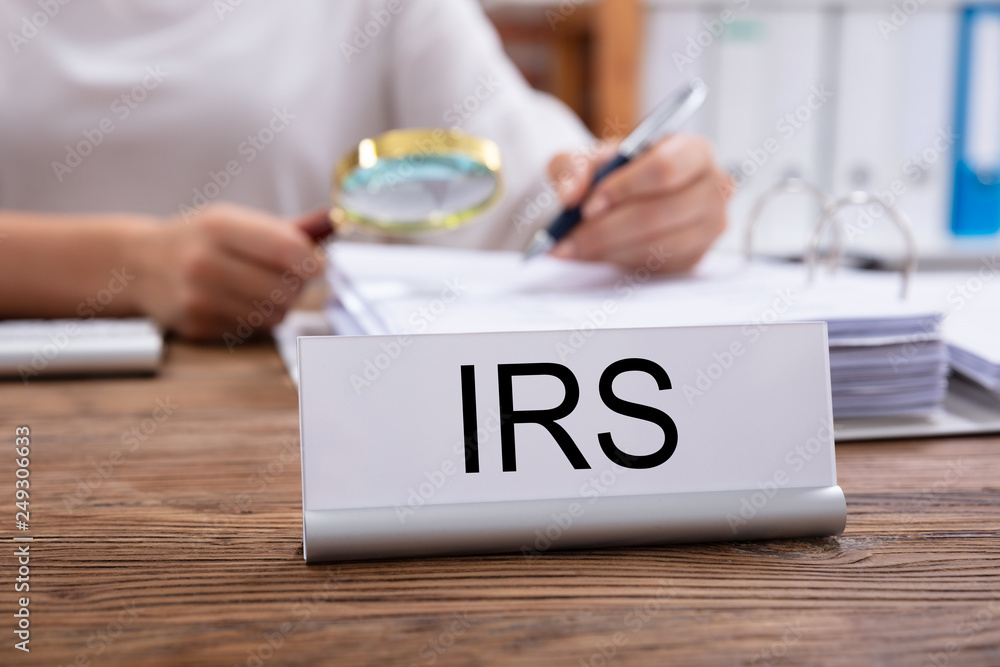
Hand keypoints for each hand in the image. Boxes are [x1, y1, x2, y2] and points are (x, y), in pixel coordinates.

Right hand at [127, 202, 325, 339]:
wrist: (138, 264)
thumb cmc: (198, 240)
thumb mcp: (234, 220)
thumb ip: (286, 227)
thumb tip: (335, 222)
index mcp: (218, 226)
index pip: (287, 249)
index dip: (313, 261)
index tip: (318, 263)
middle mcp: (204, 261)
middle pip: (284, 287)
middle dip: (299, 286)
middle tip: (294, 279)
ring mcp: (196, 297)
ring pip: (272, 314)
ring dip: (281, 306)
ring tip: (268, 290)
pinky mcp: (195, 326)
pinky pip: (251, 331)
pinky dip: (258, 320)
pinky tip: (243, 304)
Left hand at [546, 134, 730, 272]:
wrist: (624, 197)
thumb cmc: (615, 171)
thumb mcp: (588, 158)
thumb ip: (573, 167)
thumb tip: (570, 195)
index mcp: (692, 150)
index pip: (665, 169)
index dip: (624, 189)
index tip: (588, 206)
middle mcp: (713, 187)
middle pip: (660, 213)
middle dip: (608, 229)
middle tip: (569, 237)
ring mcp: (710, 226)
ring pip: (658, 245)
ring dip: (609, 249)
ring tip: (572, 248)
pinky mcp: (696, 256)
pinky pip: (657, 265)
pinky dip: (619, 261)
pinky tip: (593, 254)